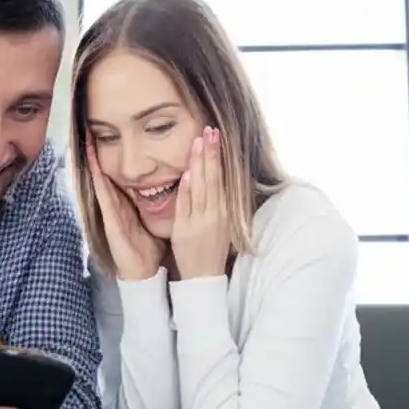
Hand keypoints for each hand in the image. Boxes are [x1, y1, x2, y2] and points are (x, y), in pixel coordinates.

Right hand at [86, 141, 165, 280]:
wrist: (143, 271)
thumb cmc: (147, 247)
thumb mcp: (152, 219)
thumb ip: (156, 204)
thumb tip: (172, 187)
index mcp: (127, 204)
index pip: (120, 175)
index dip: (114, 157)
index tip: (111, 137)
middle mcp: (116, 205)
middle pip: (105, 174)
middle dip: (96, 155)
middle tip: (89, 132)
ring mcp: (111, 213)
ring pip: (101, 183)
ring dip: (93, 164)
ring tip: (86, 143)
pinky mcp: (110, 222)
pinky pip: (104, 199)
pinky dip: (99, 184)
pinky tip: (95, 171)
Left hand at [171, 127, 230, 279]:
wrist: (204, 277)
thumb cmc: (211, 248)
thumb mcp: (220, 223)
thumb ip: (216, 201)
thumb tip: (214, 176)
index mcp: (223, 211)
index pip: (220, 178)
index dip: (218, 157)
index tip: (216, 136)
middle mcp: (214, 214)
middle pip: (213, 179)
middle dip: (210, 154)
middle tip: (209, 131)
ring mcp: (200, 222)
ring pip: (200, 189)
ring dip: (199, 165)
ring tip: (199, 143)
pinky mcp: (185, 231)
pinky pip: (185, 207)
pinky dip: (186, 191)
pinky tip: (186, 174)